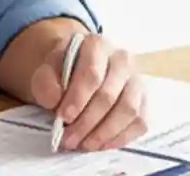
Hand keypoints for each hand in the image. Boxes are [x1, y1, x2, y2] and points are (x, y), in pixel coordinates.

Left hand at [29, 34, 147, 151]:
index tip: (63, 117)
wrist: (79, 71)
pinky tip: (102, 144)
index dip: (77, 98)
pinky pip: (140, 122)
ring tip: (84, 144)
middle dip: (86, 123)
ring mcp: (137, 79)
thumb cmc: (63, 72)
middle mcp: (122, 59)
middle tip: (69, 139)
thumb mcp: (46, 71)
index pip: (92, 73)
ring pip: (128, 110)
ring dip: (104, 133)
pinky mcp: (144, 100)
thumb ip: (45, 82)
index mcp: (97, 45)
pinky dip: (121, 137)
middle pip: (109, 95)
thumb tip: (55, 100)